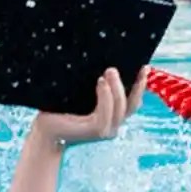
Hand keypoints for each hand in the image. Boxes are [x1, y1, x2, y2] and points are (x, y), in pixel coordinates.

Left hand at [31, 66, 146, 149]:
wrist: (46, 130)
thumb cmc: (61, 110)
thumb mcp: (81, 95)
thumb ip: (97, 85)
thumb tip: (104, 59)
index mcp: (111, 116)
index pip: (132, 102)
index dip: (141, 85)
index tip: (144, 67)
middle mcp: (112, 125)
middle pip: (130, 105)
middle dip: (132, 85)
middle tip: (118, 66)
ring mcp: (105, 131)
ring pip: (119, 108)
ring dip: (116, 88)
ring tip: (109, 71)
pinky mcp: (94, 132)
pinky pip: (105, 113)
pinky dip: (105, 97)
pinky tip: (101, 82)